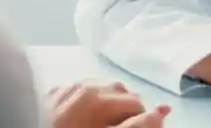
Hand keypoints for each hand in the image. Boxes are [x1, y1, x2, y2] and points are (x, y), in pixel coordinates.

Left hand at [48, 81, 171, 127]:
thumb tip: (163, 110)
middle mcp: (83, 86)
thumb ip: (137, 126)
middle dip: (126, 108)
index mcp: (99, 98)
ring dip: (106, 102)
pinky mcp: (47, 96)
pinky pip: (74, 91)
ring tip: (105, 122)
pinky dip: (83, 101)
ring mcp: (64, 89)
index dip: (144, 118)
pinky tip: (81, 117)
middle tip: (125, 125)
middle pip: (118, 91)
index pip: (136, 103)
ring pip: (96, 88)